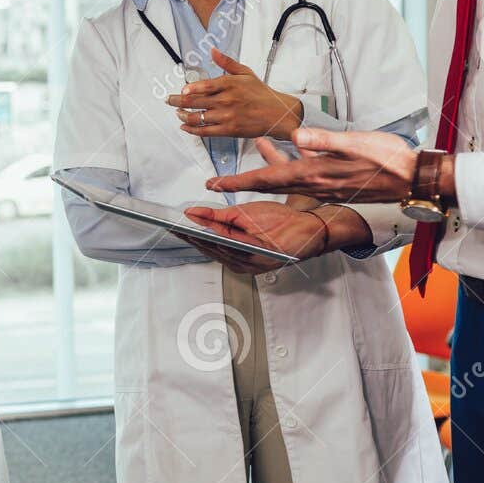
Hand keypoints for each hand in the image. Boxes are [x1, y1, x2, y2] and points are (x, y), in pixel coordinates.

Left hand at [166, 48, 302, 139]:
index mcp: (230, 84)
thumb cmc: (260, 92)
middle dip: (178, 101)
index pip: (205, 86)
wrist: (277, 113)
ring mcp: (227, 116)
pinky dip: (192, 130)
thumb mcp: (245, 73)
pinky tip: (185, 126)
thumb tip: (212, 50)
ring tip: (178, 113)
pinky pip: (205, 131)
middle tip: (169, 100)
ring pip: (197, 117)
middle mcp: (227, 100)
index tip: (181, 89)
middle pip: (195, 101)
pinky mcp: (228, 130)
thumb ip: (226, 62)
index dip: (190, 88)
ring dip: (183, 116)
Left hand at [178, 201, 331, 273]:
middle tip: (173, 228)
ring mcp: (248, 269)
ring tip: (184, 232)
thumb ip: (218, 215)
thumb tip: (193, 213)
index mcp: (246, 252)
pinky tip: (204, 240)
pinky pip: (225, 257)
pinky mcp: (250, 267)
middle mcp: (245, 265)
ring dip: (201, 243)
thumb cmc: (285, 222)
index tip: (174, 226)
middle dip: (192, 239)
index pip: (208, 242)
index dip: (190, 234)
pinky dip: (214, 248)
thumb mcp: (248, 213)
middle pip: (210, 250)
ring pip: (216, 255)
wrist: (310, 233)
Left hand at [205, 128, 419, 201]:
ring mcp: (323, 184)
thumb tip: (295, 135)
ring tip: (245, 160)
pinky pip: (301, 174)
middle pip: (267, 183)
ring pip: (283, 178)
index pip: (266, 178)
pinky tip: (288, 149)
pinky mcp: (332, 181)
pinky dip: (287, 163)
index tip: (214, 186)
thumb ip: (324, 140)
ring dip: (261, 171)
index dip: (238, 181)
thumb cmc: (387, 160)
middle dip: (240, 184)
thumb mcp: (355, 144)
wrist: (413, 178)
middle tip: (215, 186)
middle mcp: (314, 183)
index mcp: (313, 174)